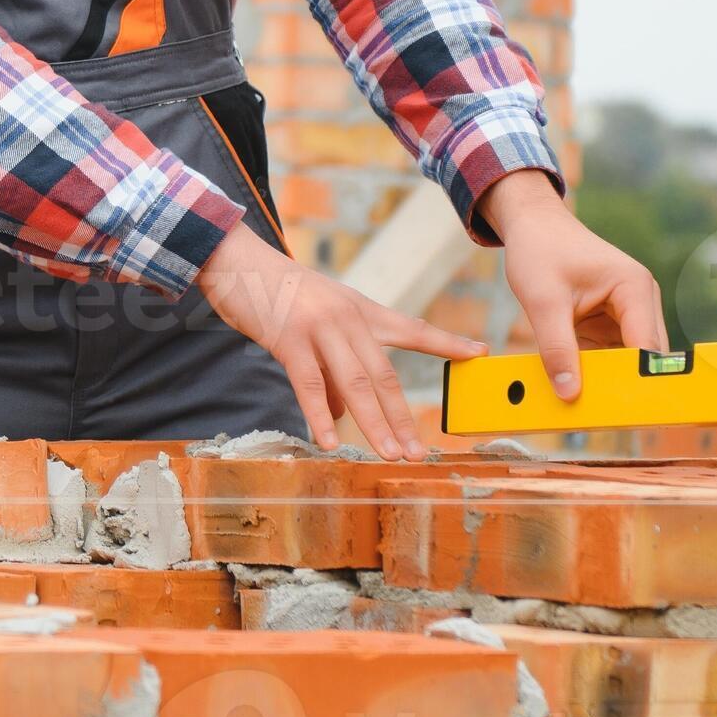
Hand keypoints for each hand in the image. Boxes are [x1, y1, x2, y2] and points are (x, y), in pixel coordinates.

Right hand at [196, 228, 484, 458]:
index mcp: (361, 311)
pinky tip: (329, 442)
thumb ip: (334, 369)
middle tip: (419, 452)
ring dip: (375, 424)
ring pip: (356, 384)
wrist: (238, 262)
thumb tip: (344, 415)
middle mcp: (348, 318)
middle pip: (385, 375)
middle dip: (403, 418)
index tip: (479, 353)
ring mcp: (320, 328)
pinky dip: (321, 416)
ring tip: (390, 454)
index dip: (446, 342)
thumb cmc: (278, 295)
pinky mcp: (289, 338)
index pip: (412, 328)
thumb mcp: (317, 325)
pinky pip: (309, 384)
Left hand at [481, 170, 668, 397]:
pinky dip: (595, 371)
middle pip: (642, 357)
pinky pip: (608, 355)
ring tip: (592, 410)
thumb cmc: (539, 250)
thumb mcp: (542, 301)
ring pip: (626, 360)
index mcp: (634, 288)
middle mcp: (640, 301)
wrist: (531, 224)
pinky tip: (579, 389)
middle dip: (624, 386)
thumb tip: (568, 393)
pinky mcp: (611, 322)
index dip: (640, 382)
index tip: (631, 413)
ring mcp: (628, 313)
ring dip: (609, 381)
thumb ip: (556, 348)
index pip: (646, 346)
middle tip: (609, 419)